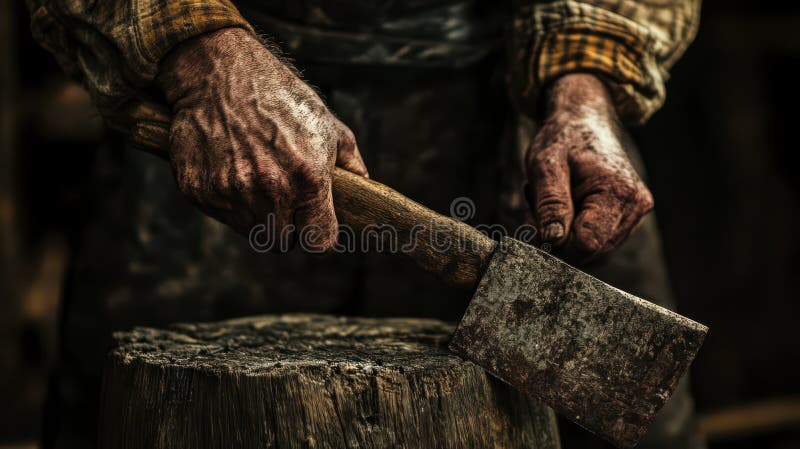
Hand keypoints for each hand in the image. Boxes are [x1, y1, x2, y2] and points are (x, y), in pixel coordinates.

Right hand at [156, 28, 366, 250]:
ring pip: (251, 231)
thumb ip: (351, 164)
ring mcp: (230, 193)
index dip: (318, 235)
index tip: (315, 224)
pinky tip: (233, 170)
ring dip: (258, 215)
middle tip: (285, 200)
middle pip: (282, 243)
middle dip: (287, 227)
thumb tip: (365, 188)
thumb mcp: (328, 125)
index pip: (318, 242)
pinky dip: (229, 201)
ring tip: (258, 178)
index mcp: (307, 179)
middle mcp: (268, 191)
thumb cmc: (281, 97)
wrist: (221, 72)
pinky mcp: (198, 190)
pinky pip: (221, 215)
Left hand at [525, 74, 653, 262]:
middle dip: (557, 236)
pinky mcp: (628, 218)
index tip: (534, 220)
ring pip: (591, 249)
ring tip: (554, 198)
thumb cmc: (563, 139)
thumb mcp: (546, 165)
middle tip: (538, 203)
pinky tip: (566, 204)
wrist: (585, 121)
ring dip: (563, 232)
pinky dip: (573, 229)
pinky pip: (596, 240)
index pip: (586, 243)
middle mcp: (635, 206)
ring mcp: (635, 213)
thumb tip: (553, 241)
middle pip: (589, 250)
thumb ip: (550, 204)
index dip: (555, 242)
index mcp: (618, 191)